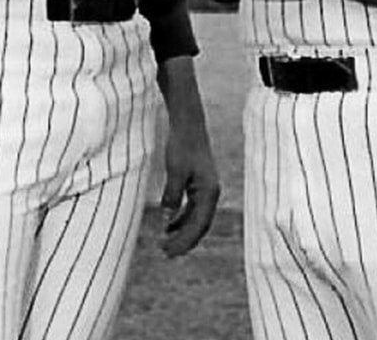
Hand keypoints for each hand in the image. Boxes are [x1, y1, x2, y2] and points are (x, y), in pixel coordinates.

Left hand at [157, 58, 220, 256]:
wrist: (188, 122)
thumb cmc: (182, 144)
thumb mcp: (175, 170)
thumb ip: (172, 195)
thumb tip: (167, 217)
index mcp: (209, 192)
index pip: (198, 226)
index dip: (184, 242)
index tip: (168, 252)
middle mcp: (211, 192)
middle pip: (200, 225)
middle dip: (184, 241)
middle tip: (166, 253)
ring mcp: (206, 187)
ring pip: (197, 217)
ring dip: (183, 231)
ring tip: (165, 241)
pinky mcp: (199, 181)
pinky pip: (192, 207)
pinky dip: (182, 217)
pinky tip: (168, 222)